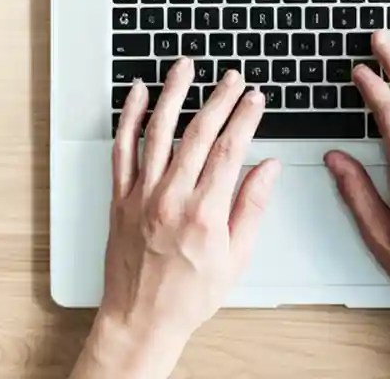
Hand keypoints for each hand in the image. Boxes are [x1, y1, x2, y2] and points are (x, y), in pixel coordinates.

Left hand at [72, 61, 280, 378]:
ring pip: (158, 132)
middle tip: (230, 77)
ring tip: (184, 68)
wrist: (140, 320)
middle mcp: (171, 198)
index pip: (231, 150)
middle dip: (218, 98)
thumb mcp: (236, 257)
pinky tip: (137, 96)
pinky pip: (122, 150)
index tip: (255, 99)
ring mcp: (142, 195)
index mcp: (205, 213)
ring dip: (172, 94)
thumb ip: (252, 207)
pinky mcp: (120, 198)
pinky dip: (129, 119)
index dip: (245, 118)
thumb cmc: (188, 296)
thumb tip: (269, 169)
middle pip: (198, 133)